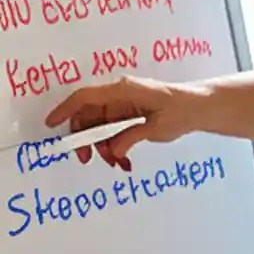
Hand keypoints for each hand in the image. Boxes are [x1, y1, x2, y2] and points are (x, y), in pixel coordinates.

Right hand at [44, 76, 204, 168]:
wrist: (202, 107)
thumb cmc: (183, 110)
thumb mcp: (157, 127)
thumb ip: (131, 137)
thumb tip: (113, 150)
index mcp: (123, 90)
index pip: (85, 97)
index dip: (65, 110)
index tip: (51, 125)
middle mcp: (120, 95)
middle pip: (89, 115)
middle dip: (86, 139)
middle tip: (88, 160)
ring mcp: (124, 104)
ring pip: (100, 126)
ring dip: (103, 146)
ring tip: (116, 163)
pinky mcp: (130, 114)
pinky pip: (114, 129)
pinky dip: (116, 145)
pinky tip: (124, 161)